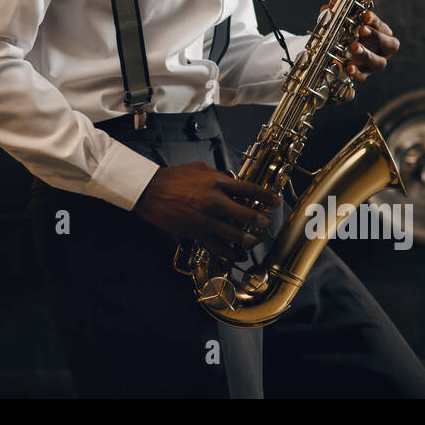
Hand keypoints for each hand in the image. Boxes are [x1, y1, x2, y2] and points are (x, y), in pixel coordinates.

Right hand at [133, 162, 279, 261]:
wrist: (151, 191)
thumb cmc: (172, 178)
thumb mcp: (198, 168)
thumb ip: (218, 175)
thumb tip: (231, 180)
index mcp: (218, 183)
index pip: (249, 190)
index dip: (266, 197)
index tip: (274, 201)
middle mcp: (216, 202)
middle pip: (248, 215)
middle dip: (261, 222)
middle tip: (265, 224)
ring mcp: (208, 220)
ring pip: (237, 235)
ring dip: (250, 240)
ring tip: (255, 241)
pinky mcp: (198, 233)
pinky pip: (219, 247)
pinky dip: (231, 254)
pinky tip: (238, 256)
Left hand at [319, 6, 399, 82]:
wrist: (342, 54)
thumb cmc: (349, 35)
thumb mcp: (344, 24)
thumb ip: (337, 16)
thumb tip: (326, 9)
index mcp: (382, 34)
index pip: (383, 27)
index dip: (375, 21)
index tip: (366, 15)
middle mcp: (383, 50)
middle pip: (391, 45)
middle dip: (377, 36)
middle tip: (363, 29)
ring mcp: (375, 63)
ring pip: (379, 62)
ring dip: (367, 54)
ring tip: (355, 47)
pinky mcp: (364, 74)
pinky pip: (363, 76)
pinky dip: (356, 73)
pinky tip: (348, 67)